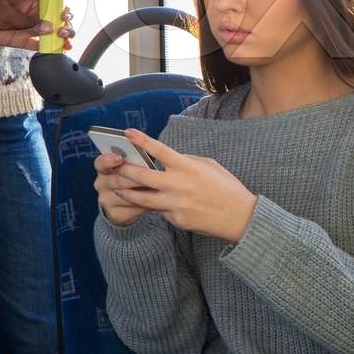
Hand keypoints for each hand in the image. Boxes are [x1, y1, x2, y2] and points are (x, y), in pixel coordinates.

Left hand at [0, 0, 74, 52]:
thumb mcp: (7, 12)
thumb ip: (27, 21)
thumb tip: (48, 27)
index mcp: (32, 4)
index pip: (52, 7)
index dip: (62, 12)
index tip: (66, 17)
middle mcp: (33, 17)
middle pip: (54, 22)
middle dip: (64, 28)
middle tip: (65, 33)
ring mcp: (27, 29)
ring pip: (48, 35)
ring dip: (59, 40)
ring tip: (67, 45)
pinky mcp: (21, 40)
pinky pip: (36, 45)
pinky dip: (47, 48)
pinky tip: (57, 50)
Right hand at [93, 153, 150, 226]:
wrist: (123, 203)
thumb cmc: (131, 178)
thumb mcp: (129, 167)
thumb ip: (133, 163)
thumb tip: (144, 159)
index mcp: (102, 168)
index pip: (101, 163)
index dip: (109, 160)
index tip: (120, 158)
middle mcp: (101, 184)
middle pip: (118, 180)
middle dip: (136, 178)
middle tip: (153, 176)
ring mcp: (106, 200)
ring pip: (127, 196)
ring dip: (143, 192)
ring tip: (158, 189)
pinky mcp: (115, 214)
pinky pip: (132, 209)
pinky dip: (145, 205)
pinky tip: (155, 201)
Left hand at [108, 131, 258, 241]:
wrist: (240, 217)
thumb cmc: (225, 186)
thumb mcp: (208, 165)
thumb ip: (185, 160)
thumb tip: (166, 159)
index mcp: (187, 167)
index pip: (159, 150)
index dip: (141, 140)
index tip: (127, 132)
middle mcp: (178, 185)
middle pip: (142, 176)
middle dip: (124, 170)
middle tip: (113, 165)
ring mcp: (176, 204)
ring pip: (142, 198)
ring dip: (127, 192)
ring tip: (117, 188)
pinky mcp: (177, 220)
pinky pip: (159, 212)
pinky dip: (154, 207)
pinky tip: (150, 204)